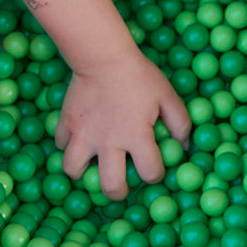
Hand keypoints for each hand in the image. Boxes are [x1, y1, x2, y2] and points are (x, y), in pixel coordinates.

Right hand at [54, 49, 189, 199]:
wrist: (104, 55)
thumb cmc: (139, 75)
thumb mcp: (167, 95)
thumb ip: (180, 123)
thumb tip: (185, 147)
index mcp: (137, 136)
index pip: (150, 172)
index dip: (156, 173)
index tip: (153, 167)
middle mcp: (109, 142)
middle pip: (111, 186)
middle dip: (118, 191)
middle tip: (121, 182)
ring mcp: (83, 135)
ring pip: (73, 170)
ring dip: (83, 171)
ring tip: (92, 163)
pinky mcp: (65, 124)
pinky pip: (60, 144)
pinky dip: (68, 144)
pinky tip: (80, 136)